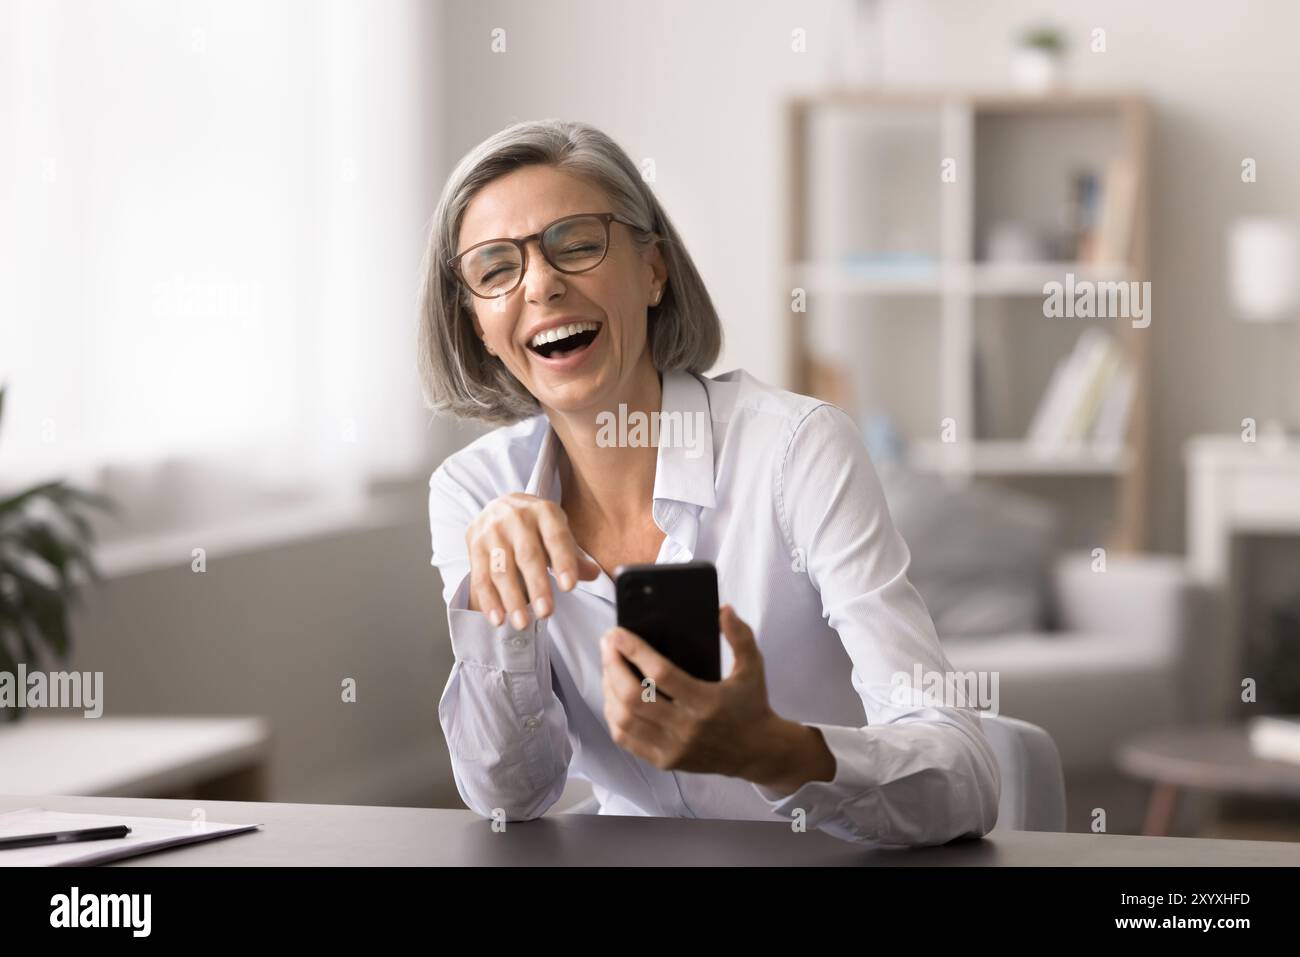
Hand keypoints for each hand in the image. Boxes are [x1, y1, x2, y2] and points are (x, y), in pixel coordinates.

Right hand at [465, 492, 600, 629]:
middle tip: (546, 613)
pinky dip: (489, 601)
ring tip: (522, 623)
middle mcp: (517, 518)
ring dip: (511, 599)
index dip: (563, 562)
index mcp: (544, 512)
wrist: (500, 505)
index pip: (556, 538)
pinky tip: (498, 619)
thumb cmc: (536, 526)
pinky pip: (481, 577)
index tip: (569, 587)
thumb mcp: (558, 532)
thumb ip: (573, 556)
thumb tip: (594, 574)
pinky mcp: (475, 545)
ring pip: (501, 569)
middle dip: (537, 586)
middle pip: (527, 556)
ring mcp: (493, 532)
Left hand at [599, 604, 781, 778]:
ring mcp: (673, 748)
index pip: (661, 674)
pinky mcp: (665, 761)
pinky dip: (613, 715)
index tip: (618, 634)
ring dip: (609, 689)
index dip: (635, 652)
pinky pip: (626, 739)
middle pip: (634, 697)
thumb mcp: (753, 667)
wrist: (757, 751)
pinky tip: (613, 695)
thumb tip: (722, 610)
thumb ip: (740, 636)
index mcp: (707, 702)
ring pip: (624, 718)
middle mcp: (687, 728)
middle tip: (608, 645)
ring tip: (608, 667)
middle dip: (613, 666)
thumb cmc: (751, 704)